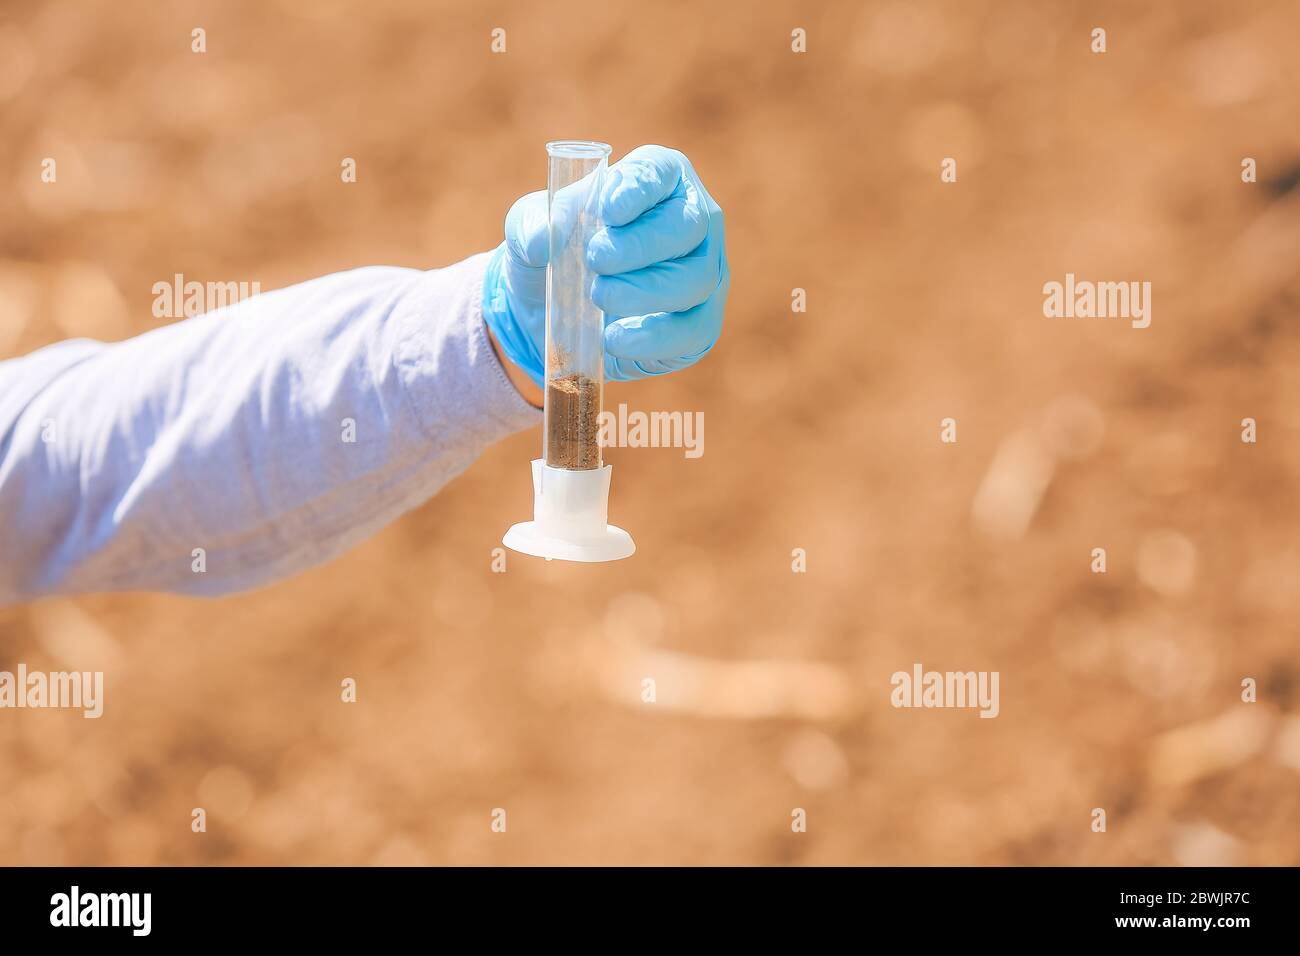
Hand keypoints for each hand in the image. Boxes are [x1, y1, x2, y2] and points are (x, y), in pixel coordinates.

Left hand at [482, 145, 728, 387]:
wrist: (555, 313)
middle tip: (596, 260)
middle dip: (642, 244)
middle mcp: (693, 220)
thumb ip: (530, 224)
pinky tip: (614, 339)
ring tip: (599, 298)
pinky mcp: (700, 323)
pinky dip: (653, 338)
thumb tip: (540, 240)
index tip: (608, 210)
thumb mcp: (530, 230)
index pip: (659, 171)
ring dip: (645, 291)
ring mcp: (704, 273)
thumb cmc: (554, 252)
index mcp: (657, 179)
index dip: (638, 188)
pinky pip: (692, 331)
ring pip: (696, 279)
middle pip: (689, 225)